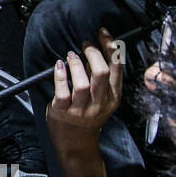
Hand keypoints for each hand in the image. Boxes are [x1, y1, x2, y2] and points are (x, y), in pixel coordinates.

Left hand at [46, 29, 123, 152]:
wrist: (77, 143)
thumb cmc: (89, 115)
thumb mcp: (103, 99)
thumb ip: (102, 79)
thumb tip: (98, 50)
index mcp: (113, 97)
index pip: (116, 68)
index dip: (111, 47)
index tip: (103, 34)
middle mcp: (99, 103)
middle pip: (101, 73)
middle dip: (93, 53)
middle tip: (85, 45)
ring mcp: (81, 109)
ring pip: (82, 83)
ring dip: (75, 63)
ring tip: (71, 55)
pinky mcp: (63, 112)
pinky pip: (62, 91)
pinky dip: (60, 75)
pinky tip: (59, 65)